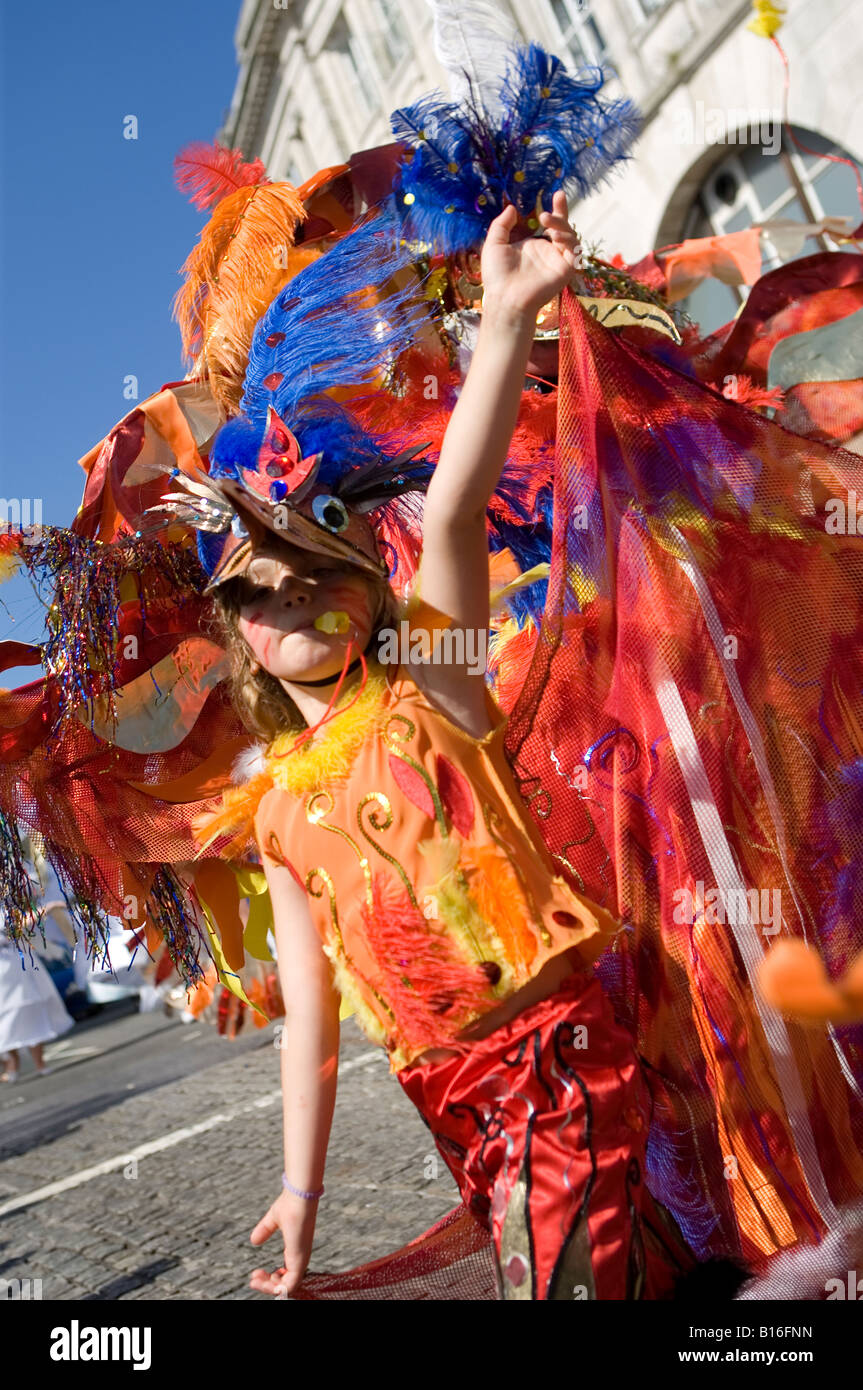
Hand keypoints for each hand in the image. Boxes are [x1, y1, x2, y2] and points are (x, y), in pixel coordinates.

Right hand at [249, 1188, 318, 1297]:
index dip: (270, 1278)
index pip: (285, 1274)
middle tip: (253, 1279)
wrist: (299, 1196)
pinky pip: (291, 1285)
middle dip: (267, 1286)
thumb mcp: (273, 1220)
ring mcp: (301, 1259)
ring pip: (287, 1288)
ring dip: (269, 1288)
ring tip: (254, 1281)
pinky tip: (263, 1282)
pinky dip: (276, 1289)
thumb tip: (253, 1240)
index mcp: (295, 1250)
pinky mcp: (300, 1259)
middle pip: (285, 1284)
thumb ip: (265, 1231)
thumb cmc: (290, 1204)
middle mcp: (300, 1257)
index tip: (255, 1272)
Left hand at [479, 189, 581, 323]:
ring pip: (571, 237)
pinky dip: (569, 241)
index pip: (550, 225)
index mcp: (534, 246)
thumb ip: (501, 225)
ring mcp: (557, 261)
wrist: (504, 298)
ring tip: (545, 219)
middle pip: (564, 228)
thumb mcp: (494, 244)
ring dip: (562, 224)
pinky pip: (574, 252)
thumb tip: (511, 207)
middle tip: (557, 198)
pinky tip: (555, 236)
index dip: (556, 210)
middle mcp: (548, 253)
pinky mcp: (565, 270)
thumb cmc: (497, 276)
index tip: (557, 194)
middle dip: (562, 213)